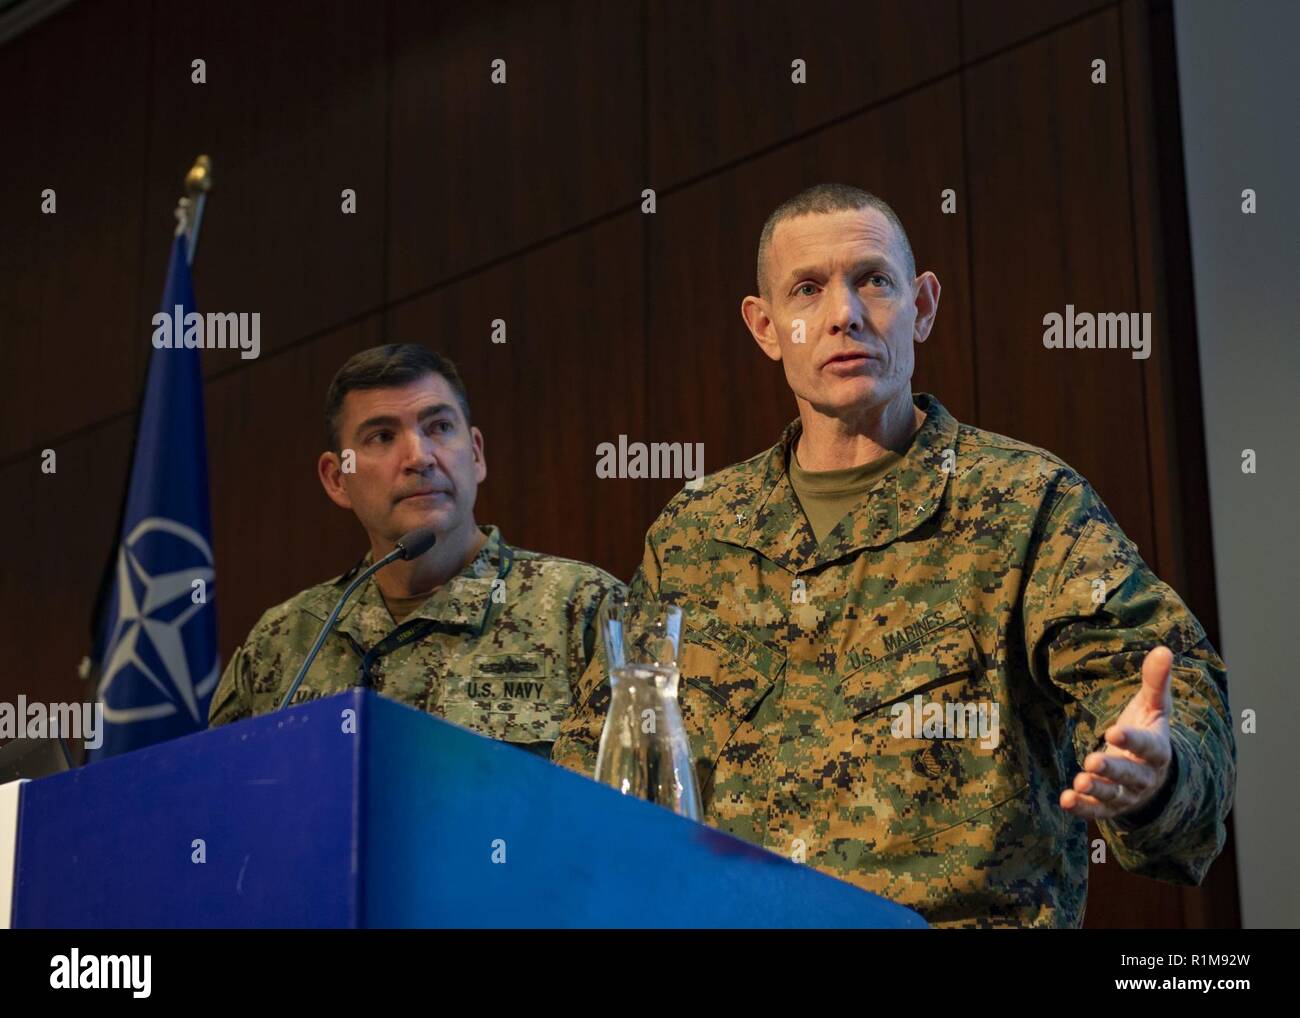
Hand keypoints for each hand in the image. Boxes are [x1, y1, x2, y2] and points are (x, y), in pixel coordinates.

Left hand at [1059, 646, 1173, 820]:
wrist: (1153, 773)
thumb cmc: (1149, 731)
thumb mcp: (1154, 706)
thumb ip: (1156, 681)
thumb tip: (1164, 649)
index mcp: (1157, 750)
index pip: (1148, 746)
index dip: (1132, 740)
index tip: (1113, 731)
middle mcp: (1144, 776)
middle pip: (1130, 775)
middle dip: (1112, 769)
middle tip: (1092, 761)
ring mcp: (1128, 794)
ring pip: (1114, 795)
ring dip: (1097, 791)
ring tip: (1080, 782)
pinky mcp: (1110, 806)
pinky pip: (1098, 811)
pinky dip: (1083, 808)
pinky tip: (1066, 801)